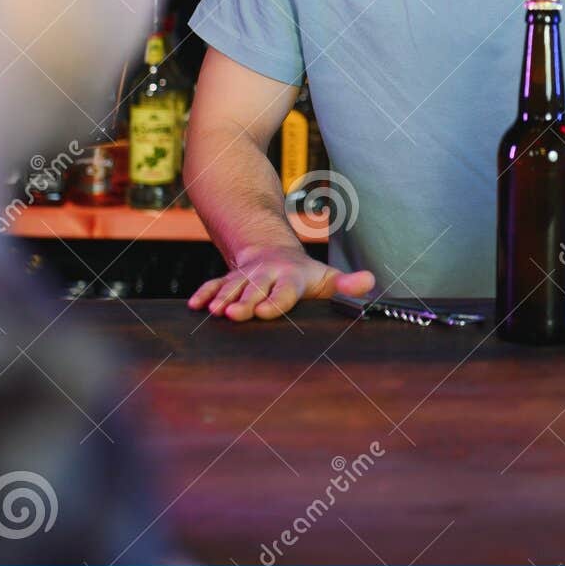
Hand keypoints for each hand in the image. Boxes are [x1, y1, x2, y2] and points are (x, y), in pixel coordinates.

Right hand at [188, 249, 374, 320]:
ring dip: (221, 299)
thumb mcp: (325, 279)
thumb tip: (370, 281)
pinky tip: (194, 306)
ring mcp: (245, 276)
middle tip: (233, 314)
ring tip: (213, 312)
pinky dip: (203, 294)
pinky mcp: (228, 279)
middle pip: (254, 290)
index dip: (274, 301)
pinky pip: (213, 284)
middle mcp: (266, 275)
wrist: (273, 251)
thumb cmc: (302, 274)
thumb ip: (345, 285)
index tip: (263, 312)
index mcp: (290, 277)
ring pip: (231, 287)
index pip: (283, 291)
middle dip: (242, 302)